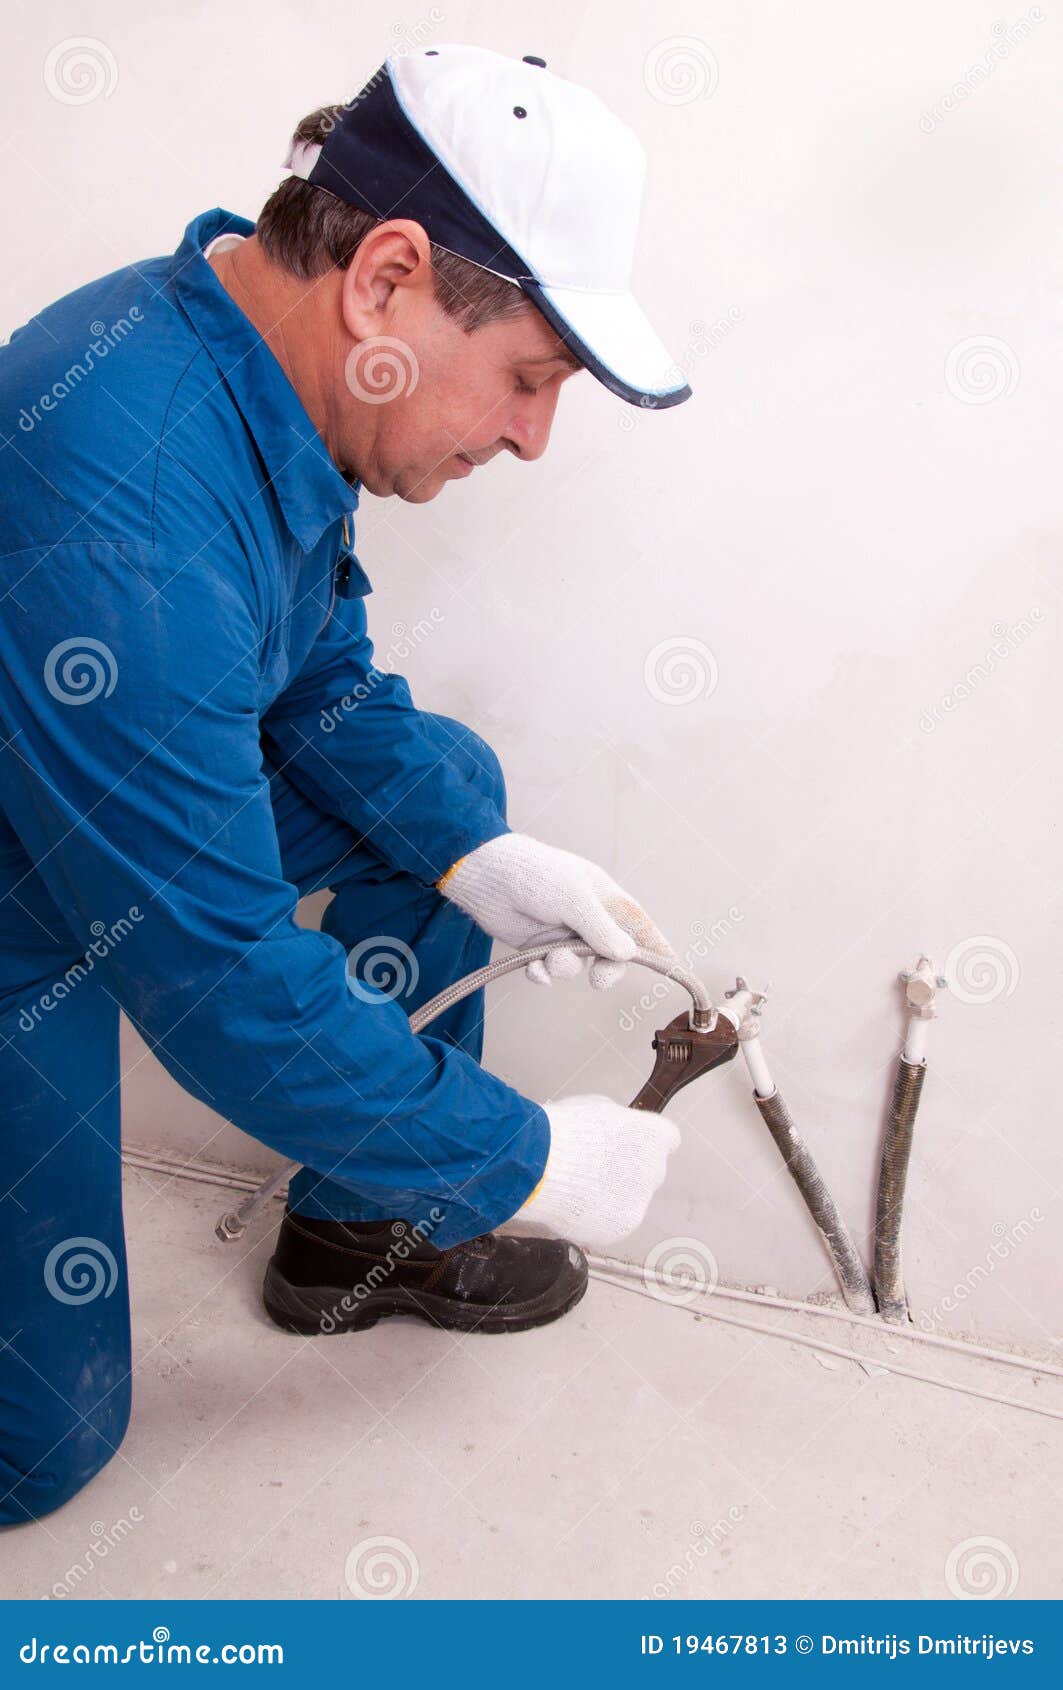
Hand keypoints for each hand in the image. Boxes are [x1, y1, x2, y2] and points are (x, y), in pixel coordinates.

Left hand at [437, 831, 675, 987]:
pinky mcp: (536, 946)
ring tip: (550, 957)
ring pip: (578, 965)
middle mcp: (585, 917)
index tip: (670, 963)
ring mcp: (561, 933)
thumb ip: (601, 929)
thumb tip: (627, 954)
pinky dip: (543, 973)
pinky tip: (534, 968)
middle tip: (598, 980)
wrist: (486, 878)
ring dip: (565, 967)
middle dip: (606, 970)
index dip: (654, 944)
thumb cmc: (535, 875)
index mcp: (603, 897)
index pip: (637, 924)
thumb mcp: (574, 899)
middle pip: (611, 955)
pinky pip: (549, 971)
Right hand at [513, 1094, 681, 1248]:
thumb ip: (619, 1126)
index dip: (647, 1140)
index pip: (668, 1139)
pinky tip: (575, 1203)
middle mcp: (654, 1172)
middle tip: (598, 1166)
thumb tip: (617, 1135)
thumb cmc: (566, 1131)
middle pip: (650, 1171)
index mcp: (654, 1137)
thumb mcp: (598, 1109)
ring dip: (614, 1194)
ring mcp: (638, 1204)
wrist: (542, 1168)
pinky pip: (612, 1220)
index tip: (632, 1142)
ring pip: (632, 1199)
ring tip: (580, 1187)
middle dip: (631, 1170)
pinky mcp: (618, 1228)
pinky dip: (598, 1215)